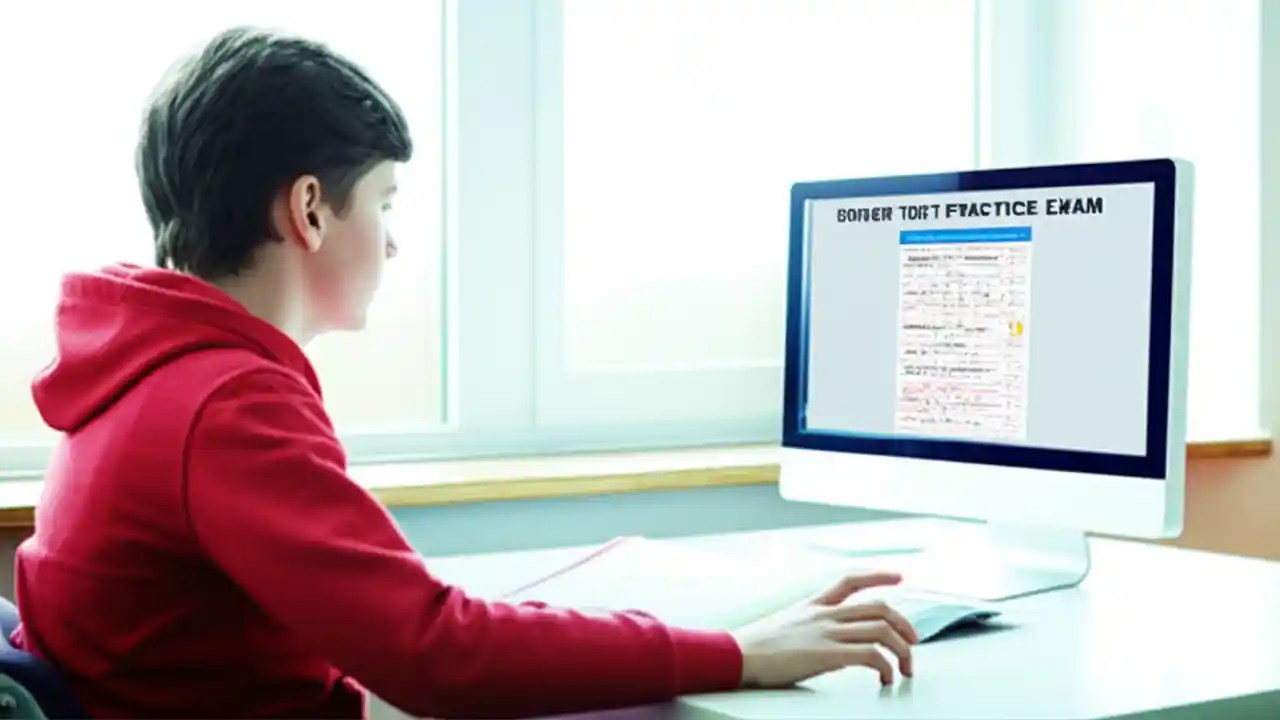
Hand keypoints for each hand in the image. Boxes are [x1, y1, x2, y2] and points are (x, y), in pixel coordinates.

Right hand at [729, 572, 917, 687]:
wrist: (738, 654)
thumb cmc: (756, 646)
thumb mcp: (787, 625)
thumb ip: (812, 629)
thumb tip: (830, 646)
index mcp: (814, 605)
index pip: (851, 580)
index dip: (879, 576)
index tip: (899, 577)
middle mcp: (825, 614)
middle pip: (880, 608)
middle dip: (905, 625)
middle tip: (913, 643)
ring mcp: (827, 632)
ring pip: (883, 630)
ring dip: (903, 651)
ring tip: (904, 668)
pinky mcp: (827, 653)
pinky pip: (871, 654)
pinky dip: (886, 667)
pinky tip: (884, 678)